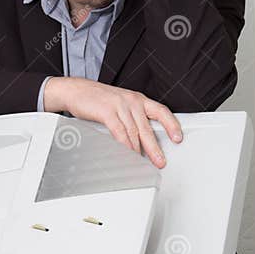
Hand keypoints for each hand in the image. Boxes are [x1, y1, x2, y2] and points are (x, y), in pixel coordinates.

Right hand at [44, 77, 182, 168]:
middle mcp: (132, 101)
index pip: (161, 111)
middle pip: (148, 127)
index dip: (171, 125)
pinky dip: (124, 145)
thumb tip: (142, 140)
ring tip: (142, 163)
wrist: (76, 90)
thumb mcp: (121, 104)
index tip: (178, 138)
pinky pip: (119, 132)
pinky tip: (127, 153)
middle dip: (155, 147)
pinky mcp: (107, 112)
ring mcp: (120, 105)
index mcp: (138, 99)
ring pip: (134, 132)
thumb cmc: (97, 99)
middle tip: (160, 161)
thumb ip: (132, 118)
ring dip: (139, 150)